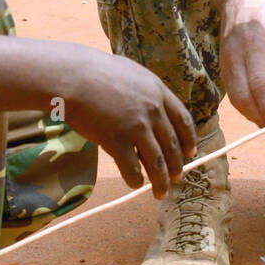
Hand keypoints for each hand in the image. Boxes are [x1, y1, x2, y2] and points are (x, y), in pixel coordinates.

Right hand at [59, 49, 196, 197]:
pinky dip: (136, 179)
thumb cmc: (95, 72)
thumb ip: (145, 91)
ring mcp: (136, 126)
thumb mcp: (131, 74)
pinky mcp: (117, 140)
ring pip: (156, 161)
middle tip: (177, 178)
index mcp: (158, 92)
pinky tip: (135, 184)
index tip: (191, 152)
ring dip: (161, 180)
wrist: (73, 76)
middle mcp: (153, 110)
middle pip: (171, 144)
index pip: (183, 120)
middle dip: (177, 165)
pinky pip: (132, 167)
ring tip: (161, 192)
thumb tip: (151, 105)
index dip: (188, 139)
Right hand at [216, 0, 264, 134]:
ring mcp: (226, 61)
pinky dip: (245, 106)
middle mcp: (234, 56)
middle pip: (242, 97)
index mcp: (253, 45)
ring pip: (235, 97)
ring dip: (252, 116)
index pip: (259, 85)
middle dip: (260, 119)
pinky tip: (259, 112)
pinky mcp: (225, 65)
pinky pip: (232, 90)